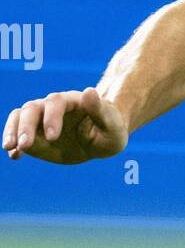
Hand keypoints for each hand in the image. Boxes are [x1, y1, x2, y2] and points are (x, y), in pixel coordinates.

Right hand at [2, 88, 127, 163]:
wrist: (102, 139)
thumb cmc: (111, 129)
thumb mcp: (111, 123)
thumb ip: (99, 110)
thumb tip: (89, 91)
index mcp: (72, 101)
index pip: (55, 102)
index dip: (51, 117)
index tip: (52, 137)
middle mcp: (52, 107)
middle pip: (32, 108)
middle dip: (26, 126)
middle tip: (24, 146)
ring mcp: (41, 120)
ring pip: (19, 118)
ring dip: (12, 131)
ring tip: (10, 149)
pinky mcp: (36, 135)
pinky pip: (19, 136)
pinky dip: (15, 146)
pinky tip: (14, 157)